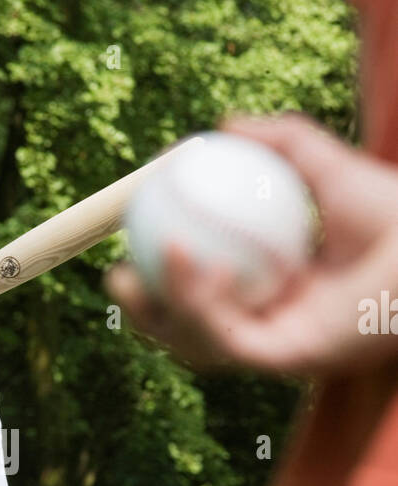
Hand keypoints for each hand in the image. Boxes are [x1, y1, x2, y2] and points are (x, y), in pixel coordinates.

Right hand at [107, 113, 397, 377]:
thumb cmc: (390, 209)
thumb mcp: (324, 162)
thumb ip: (277, 141)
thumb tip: (223, 124)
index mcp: (269, 290)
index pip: (199, 291)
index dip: (156, 275)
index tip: (130, 238)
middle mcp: (268, 324)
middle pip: (185, 332)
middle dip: (142, 316)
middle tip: (115, 278)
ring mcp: (275, 346)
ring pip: (197, 342)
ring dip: (165, 307)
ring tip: (150, 263)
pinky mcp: (286, 361)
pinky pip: (227, 338)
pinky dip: (201, 304)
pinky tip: (193, 264)